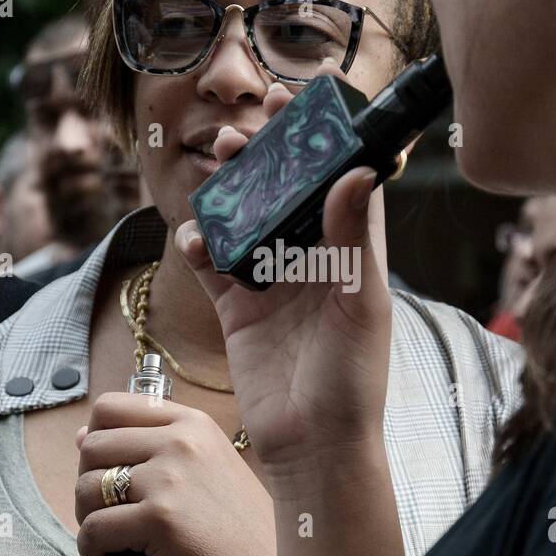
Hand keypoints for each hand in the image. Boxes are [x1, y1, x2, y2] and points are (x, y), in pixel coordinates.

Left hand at [74, 393, 278, 555]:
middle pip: (92, 446)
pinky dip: (90, 547)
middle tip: (103, 511)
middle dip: (86, 481)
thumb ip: (157, 447)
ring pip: (87, 486)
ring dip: (84, 516)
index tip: (104, 467)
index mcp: (193, 423)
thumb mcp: (209, 468)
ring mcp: (171, 479)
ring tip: (105, 535)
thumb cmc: (241, 529)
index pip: (112, 407)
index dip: (96, 437)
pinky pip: (95, 528)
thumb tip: (82, 436)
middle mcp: (182, 441)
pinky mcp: (162, 520)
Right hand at [174, 59, 392, 485]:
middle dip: (263, 158)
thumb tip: (354, 171)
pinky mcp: (239, 313)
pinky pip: (215, 267)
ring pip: (246, 222)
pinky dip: (201, 246)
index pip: (340, 182)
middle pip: (285, 195)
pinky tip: (194, 238)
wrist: (313, 453)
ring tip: (216, 163)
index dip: (322, 141)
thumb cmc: (352, 385)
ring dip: (228, 191)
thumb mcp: (360, 308)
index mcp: (353, 256)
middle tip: (239, 130)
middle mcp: (315, 265)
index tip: (299, 102)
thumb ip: (352, 241)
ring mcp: (274, 287)